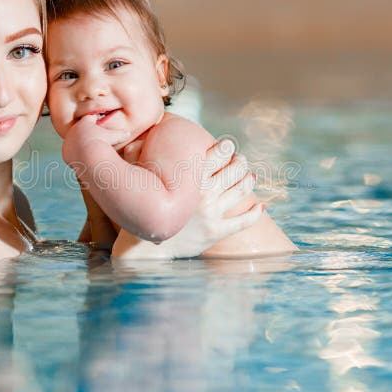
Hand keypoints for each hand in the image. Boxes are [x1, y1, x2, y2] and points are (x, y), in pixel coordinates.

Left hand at [62, 114, 128, 165]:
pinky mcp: (65, 152)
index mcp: (85, 123)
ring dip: (80, 143)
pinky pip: (71, 151)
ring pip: (74, 140)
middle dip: (86, 132)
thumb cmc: (102, 143)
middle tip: (93, 137)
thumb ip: (121, 134)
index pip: (89, 118)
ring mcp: (68, 141)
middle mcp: (74, 130)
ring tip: (87, 148)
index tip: (98, 124)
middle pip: (80, 129)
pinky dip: (76, 153)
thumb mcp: (114, 136)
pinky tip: (83, 157)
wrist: (88, 154)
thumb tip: (129, 133)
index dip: (94, 121)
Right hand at [111, 139, 262, 259]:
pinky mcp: (215, 233)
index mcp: (188, 180)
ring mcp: (211, 214)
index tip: (228, 145)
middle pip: (233, 171)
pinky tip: (260, 206)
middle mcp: (203, 195)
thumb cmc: (139, 211)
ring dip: (248, 180)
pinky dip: (255, 213)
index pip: (216, 156)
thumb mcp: (137, 181)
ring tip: (250, 176)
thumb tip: (130, 142)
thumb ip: (136, 158)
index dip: (226, 148)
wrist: (144, 248)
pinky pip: (242, 222)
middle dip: (240, 162)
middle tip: (240, 161)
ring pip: (240, 191)